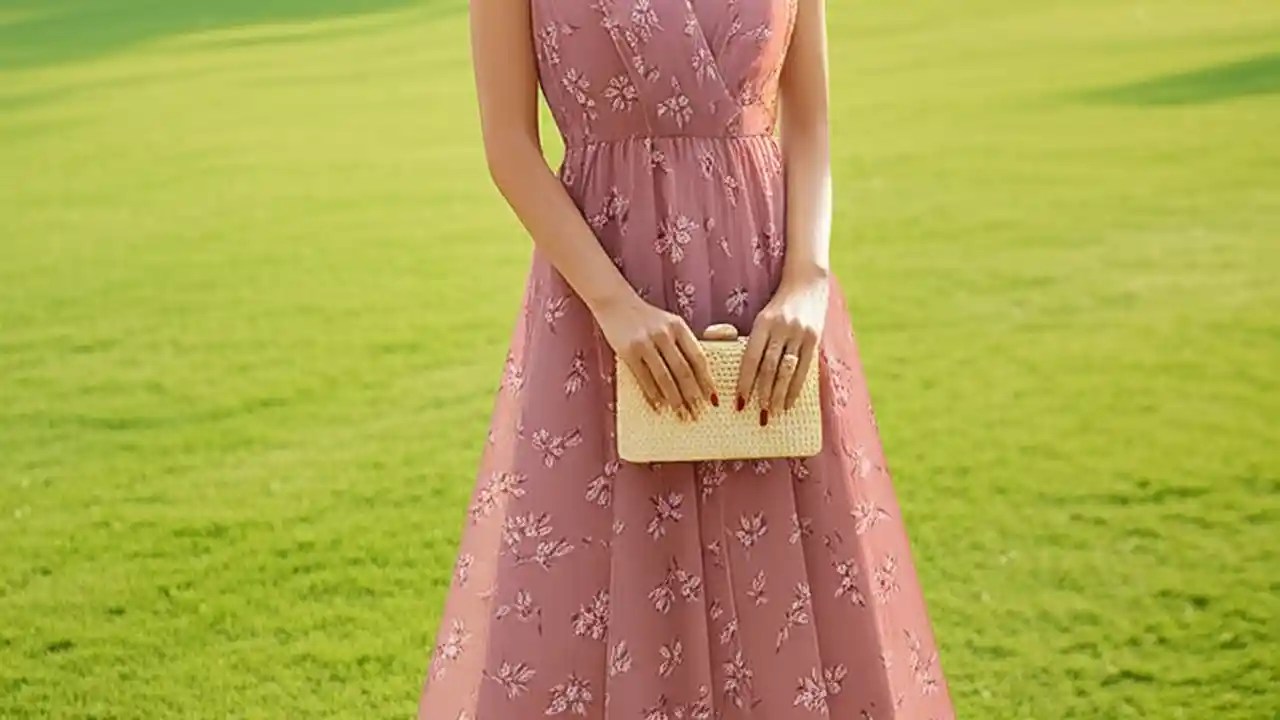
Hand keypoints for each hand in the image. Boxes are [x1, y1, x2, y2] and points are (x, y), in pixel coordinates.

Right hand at [593, 292, 717, 418]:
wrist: (615, 302)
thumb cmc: (646, 318)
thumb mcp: (670, 323)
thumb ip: (683, 344)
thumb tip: (697, 378)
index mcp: (678, 326)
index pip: (698, 358)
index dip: (706, 380)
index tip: (712, 399)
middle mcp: (664, 334)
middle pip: (683, 370)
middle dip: (692, 396)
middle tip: (698, 414)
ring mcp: (645, 342)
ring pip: (665, 377)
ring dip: (674, 399)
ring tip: (681, 415)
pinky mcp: (628, 351)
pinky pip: (643, 378)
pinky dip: (652, 395)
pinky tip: (658, 407)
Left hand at [737, 273, 827, 420]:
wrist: (808, 282)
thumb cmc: (779, 305)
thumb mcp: (761, 318)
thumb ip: (745, 337)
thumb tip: (721, 349)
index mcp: (763, 323)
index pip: (751, 358)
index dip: (745, 381)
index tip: (740, 402)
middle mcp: (781, 329)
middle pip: (770, 367)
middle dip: (763, 394)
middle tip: (759, 415)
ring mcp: (799, 334)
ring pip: (787, 370)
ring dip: (780, 395)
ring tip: (773, 413)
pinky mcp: (814, 339)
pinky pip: (805, 369)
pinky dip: (796, 388)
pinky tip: (790, 402)